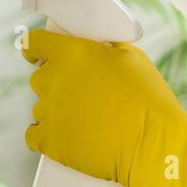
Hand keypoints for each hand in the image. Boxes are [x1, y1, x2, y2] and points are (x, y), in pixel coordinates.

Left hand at [23, 28, 185, 186]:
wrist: (152, 144)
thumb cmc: (148, 100)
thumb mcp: (131, 58)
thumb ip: (102, 49)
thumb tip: (94, 51)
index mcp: (73, 53)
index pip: (34, 42)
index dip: (34, 48)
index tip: (36, 55)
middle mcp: (55, 79)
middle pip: (39, 78)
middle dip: (56, 84)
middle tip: (82, 95)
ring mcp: (49, 111)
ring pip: (40, 108)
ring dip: (56, 111)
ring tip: (86, 121)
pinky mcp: (49, 141)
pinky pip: (34, 135)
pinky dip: (46, 137)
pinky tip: (65, 137)